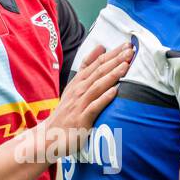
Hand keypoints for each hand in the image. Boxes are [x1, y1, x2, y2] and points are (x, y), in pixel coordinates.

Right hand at [41, 43, 131, 159]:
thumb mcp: (74, 87)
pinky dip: (104, 98)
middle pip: (99, 71)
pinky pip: (94, 107)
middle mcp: (78, 90)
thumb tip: (101, 47)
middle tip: (130, 49)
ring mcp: (79, 104)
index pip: (95, 63)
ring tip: (126, 65)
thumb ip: (87, 68)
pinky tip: (115, 91)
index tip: (126, 44)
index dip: (111, 53)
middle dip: (115, 59)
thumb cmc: (66, 112)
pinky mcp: (81, 119)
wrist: (49, 135)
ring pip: (98, 86)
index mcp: (78, 82)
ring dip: (112, 75)